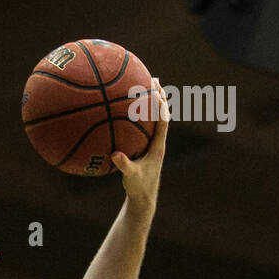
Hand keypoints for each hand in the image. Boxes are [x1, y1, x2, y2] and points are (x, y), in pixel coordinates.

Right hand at [112, 79, 169, 214]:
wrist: (143, 200)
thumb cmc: (139, 188)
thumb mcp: (130, 177)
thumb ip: (124, 165)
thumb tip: (115, 154)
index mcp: (158, 147)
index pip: (163, 121)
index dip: (161, 105)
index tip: (156, 90)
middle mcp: (157, 143)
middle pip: (161, 114)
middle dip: (158, 96)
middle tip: (153, 78)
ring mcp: (152, 146)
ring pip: (153, 120)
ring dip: (150, 104)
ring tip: (145, 87)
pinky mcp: (145, 150)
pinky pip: (143, 129)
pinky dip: (137, 118)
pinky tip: (126, 112)